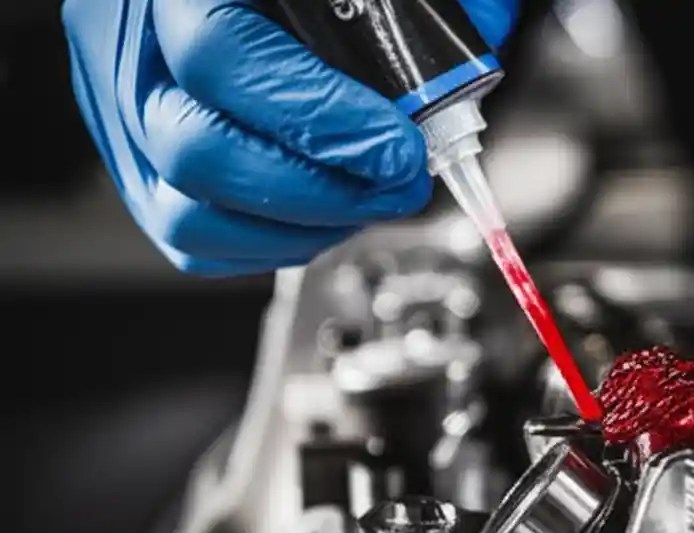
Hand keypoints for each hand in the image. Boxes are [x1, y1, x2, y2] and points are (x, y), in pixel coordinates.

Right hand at [63, 0, 517, 275]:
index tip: (399, 148)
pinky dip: (269, 243)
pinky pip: (188, 235)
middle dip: (320, 190)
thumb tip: (468, 61)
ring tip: (371, 203)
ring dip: (298, 228)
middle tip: (400, 186)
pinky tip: (328, 216)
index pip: (220, 57)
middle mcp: (126, 44)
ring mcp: (119, 107)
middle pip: (192, 149)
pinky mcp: (136, 160)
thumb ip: (414, 8)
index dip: (319, 118)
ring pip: (183, 212)